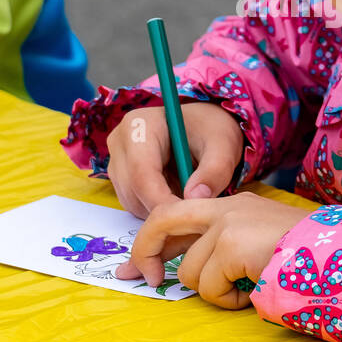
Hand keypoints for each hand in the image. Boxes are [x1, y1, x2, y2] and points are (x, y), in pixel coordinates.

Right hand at [105, 102, 244, 218]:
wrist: (204, 127)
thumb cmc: (211, 130)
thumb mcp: (223, 146)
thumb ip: (215, 171)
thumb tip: (194, 197)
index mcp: (140, 125)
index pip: (142, 173)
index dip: (163, 200)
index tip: (188, 216)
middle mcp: (121, 142)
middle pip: (133, 191)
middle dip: (163, 209)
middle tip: (195, 213)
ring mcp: (117, 161)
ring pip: (133, 202)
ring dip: (160, 210)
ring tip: (190, 199)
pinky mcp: (122, 178)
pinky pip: (135, 204)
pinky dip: (156, 209)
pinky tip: (178, 197)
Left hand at [117, 191, 308, 308]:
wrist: (341, 256)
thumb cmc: (307, 257)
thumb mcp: (258, 245)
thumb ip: (223, 250)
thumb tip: (183, 273)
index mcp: (233, 204)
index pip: (178, 215)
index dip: (151, 242)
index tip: (136, 268)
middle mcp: (227, 206)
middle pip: (162, 218)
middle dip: (144, 249)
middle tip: (145, 279)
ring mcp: (229, 222)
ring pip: (189, 270)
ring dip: (212, 292)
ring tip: (244, 290)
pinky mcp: (232, 244)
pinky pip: (209, 287)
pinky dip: (227, 301)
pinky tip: (253, 293)